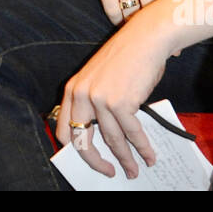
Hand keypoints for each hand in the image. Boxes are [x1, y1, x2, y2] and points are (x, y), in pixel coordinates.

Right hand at [56, 0, 176, 24]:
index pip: (171, 3)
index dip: (172, 21)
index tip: (174, 35)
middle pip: (152, 12)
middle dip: (153, 28)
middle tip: (156, 43)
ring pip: (131, 13)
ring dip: (132, 25)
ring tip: (134, 33)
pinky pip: (112, 9)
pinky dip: (115, 18)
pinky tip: (118, 20)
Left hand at [56, 9, 176, 178]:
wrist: (145, 39)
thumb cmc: (127, 58)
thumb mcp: (99, 78)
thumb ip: (95, 103)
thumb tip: (103, 135)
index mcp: (72, 89)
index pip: (63, 130)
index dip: (74, 150)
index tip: (86, 160)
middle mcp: (81, 95)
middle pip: (82, 141)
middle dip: (96, 162)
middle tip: (109, 172)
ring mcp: (99, 99)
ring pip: (111, 141)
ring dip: (126, 160)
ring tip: (134, 171)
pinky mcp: (120, 102)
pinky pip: (132, 133)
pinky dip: (142, 148)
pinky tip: (149, 156)